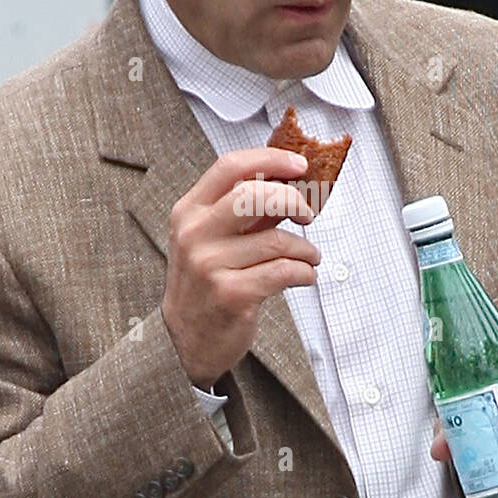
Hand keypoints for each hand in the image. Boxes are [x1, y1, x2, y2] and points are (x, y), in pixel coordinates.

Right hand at [161, 148, 321, 389]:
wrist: (188, 338)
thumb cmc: (206, 281)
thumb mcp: (213, 238)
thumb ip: (246, 210)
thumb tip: (289, 181)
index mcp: (189, 211)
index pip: (230, 167)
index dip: (270, 159)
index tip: (299, 165)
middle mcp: (195, 234)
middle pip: (253, 195)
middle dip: (293, 201)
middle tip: (307, 215)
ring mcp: (210, 265)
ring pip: (277, 240)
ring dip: (306, 249)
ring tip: (310, 257)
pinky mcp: (231, 294)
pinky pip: (283, 271)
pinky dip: (305, 272)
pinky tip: (305, 276)